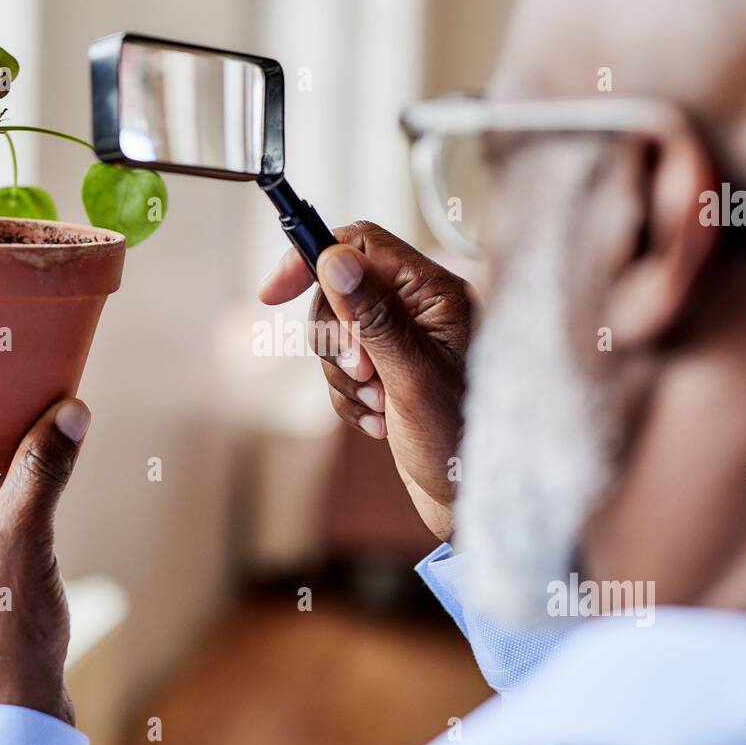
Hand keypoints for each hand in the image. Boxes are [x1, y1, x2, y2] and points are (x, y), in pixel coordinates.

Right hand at [259, 222, 472, 540]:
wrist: (471, 500)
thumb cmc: (459, 439)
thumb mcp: (411, 375)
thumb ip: (373, 314)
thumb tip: (335, 260)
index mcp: (436, 292)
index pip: (361, 244)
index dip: (314, 260)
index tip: (273, 294)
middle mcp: (422, 309)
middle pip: (340, 291)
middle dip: (337, 340)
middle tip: (366, 377)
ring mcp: (406, 341)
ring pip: (337, 335)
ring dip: (344, 378)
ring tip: (380, 408)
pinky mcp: (392, 373)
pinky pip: (343, 371)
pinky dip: (350, 399)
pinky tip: (380, 424)